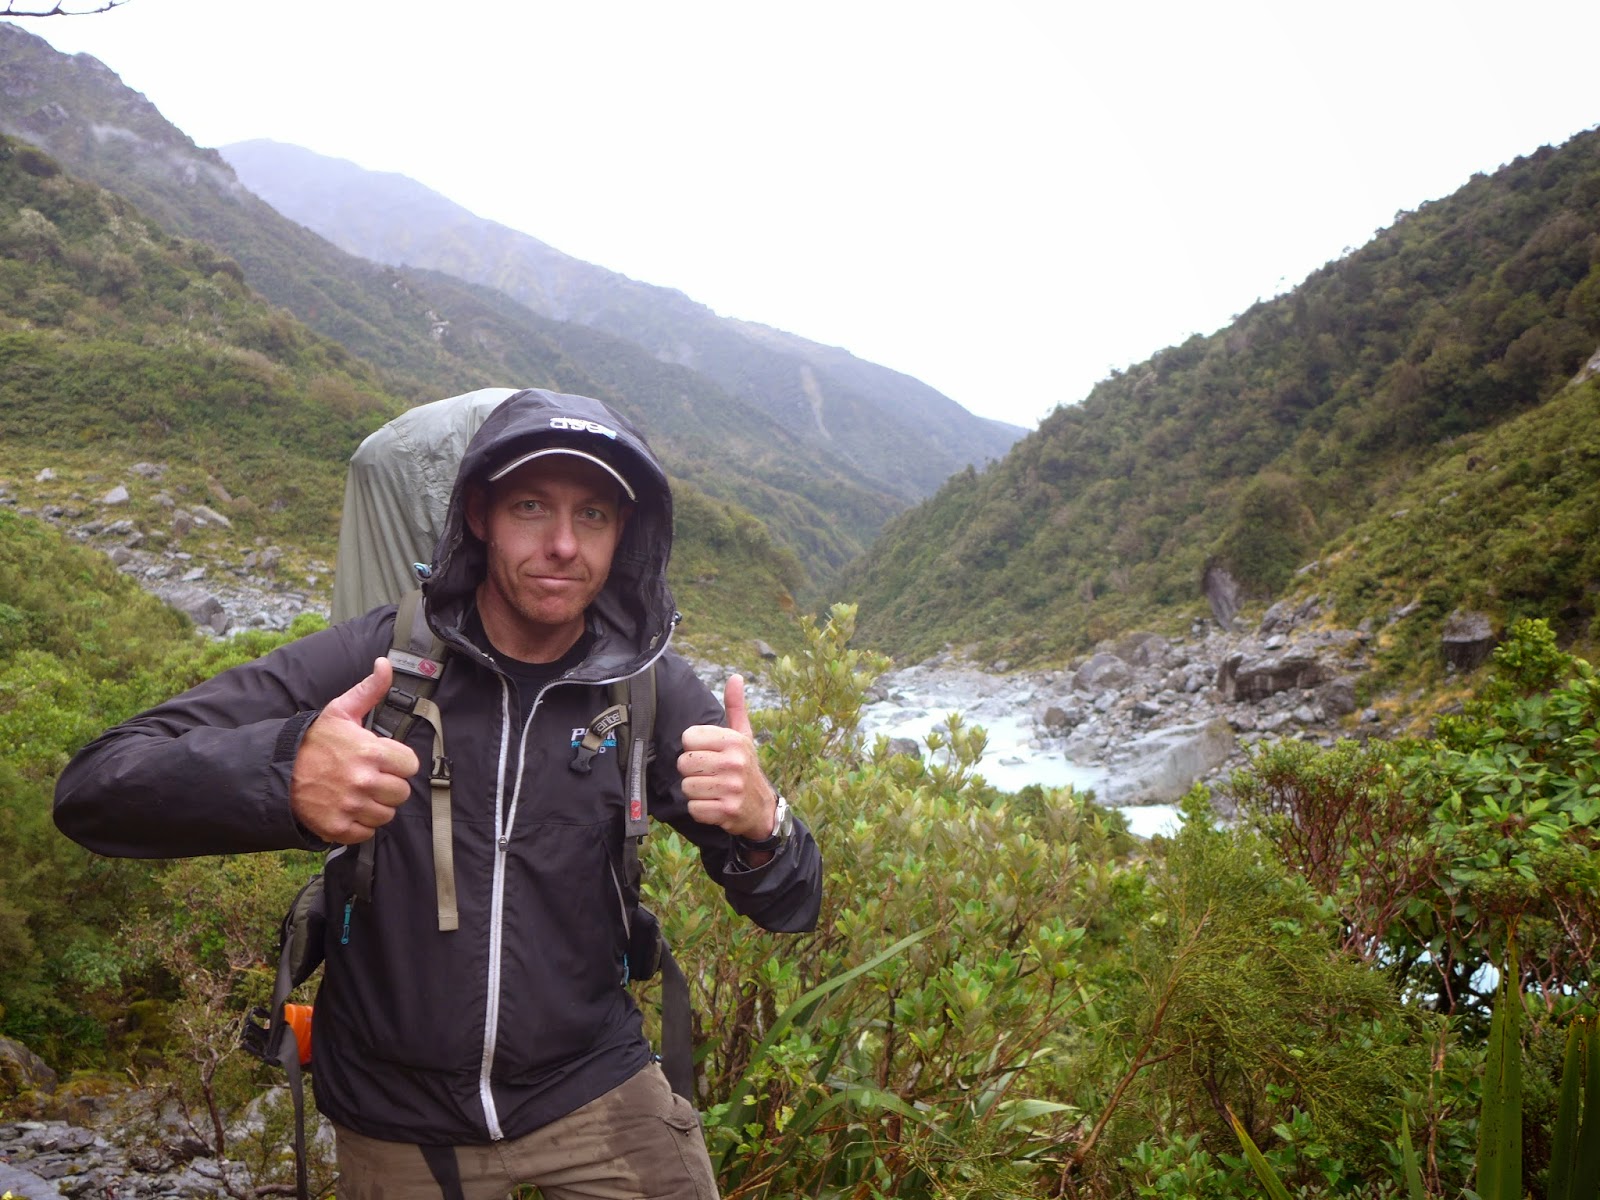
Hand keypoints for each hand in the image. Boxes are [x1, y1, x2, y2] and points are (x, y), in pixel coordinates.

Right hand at [291, 657, 419, 842]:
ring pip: (386, 815)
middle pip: (401, 793)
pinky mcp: (337, 828)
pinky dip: (359, 825)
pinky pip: (366, 833)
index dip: (398, 762)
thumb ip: (369, 689)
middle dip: (388, 785)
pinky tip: (347, 808)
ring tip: (357, 792)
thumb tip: (385, 664)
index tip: (383, 760)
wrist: (276, 770)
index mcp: (371, 752)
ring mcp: (350, 807)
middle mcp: (364, 781)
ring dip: (375, 806)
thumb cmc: (313, 741)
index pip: (410, 766)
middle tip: (369, 777)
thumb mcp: (341, 710)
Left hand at [678, 674, 776, 839]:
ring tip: (712, 789)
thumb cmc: (745, 766)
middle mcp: (734, 762)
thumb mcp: (743, 735)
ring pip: (687, 786)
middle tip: (709, 773)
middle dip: (692, 770)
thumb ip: (735, 706)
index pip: (688, 737)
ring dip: (695, 791)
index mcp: (734, 740)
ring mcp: (731, 788)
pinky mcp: (726, 811)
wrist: (761, 808)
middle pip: (684, 762)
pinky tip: (714, 805)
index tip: (708, 753)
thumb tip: (735, 676)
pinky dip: (700, 809)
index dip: (693, 747)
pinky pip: (694, 808)